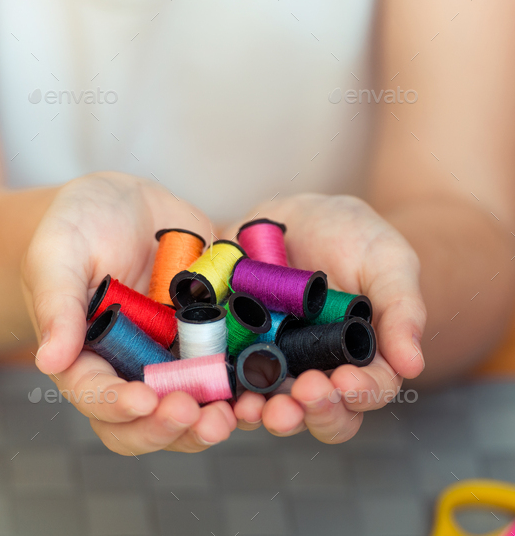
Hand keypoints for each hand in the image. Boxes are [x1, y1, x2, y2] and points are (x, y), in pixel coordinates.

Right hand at [22, 172, 235, 453]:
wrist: (127, 205)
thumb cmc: (78, 225)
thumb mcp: (57, 254)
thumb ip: (57, 303)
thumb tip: (50, 359)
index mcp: (87, 356)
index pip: (96, 396)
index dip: (117, 406)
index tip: (142, 400)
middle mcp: (132, 365)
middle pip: (148, 419)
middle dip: (173, 427)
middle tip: (200, 418)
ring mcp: (174, 352)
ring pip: (195, 403)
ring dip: (216, 416)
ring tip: (239, 412)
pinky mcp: (210, 333)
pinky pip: (230, 365)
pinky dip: (249, 379)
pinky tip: (268, 378)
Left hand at [227, 193, 426, 441]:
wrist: (299, 216)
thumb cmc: (353, 236)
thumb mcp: (387, 261)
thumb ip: (400, 308)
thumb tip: (411, 365)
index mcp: (359, 357)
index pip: (367, 391)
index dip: (359, 394)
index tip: (345, 382)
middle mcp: (316, 368)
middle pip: (317, 409)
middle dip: (310, 410)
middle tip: (302, 394)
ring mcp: (273, 359)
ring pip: (269, 402)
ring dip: (261, 412)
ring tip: (254, 407)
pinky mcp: (235, 344)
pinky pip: (226, 374)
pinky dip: (222, 386)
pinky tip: (217, 385)